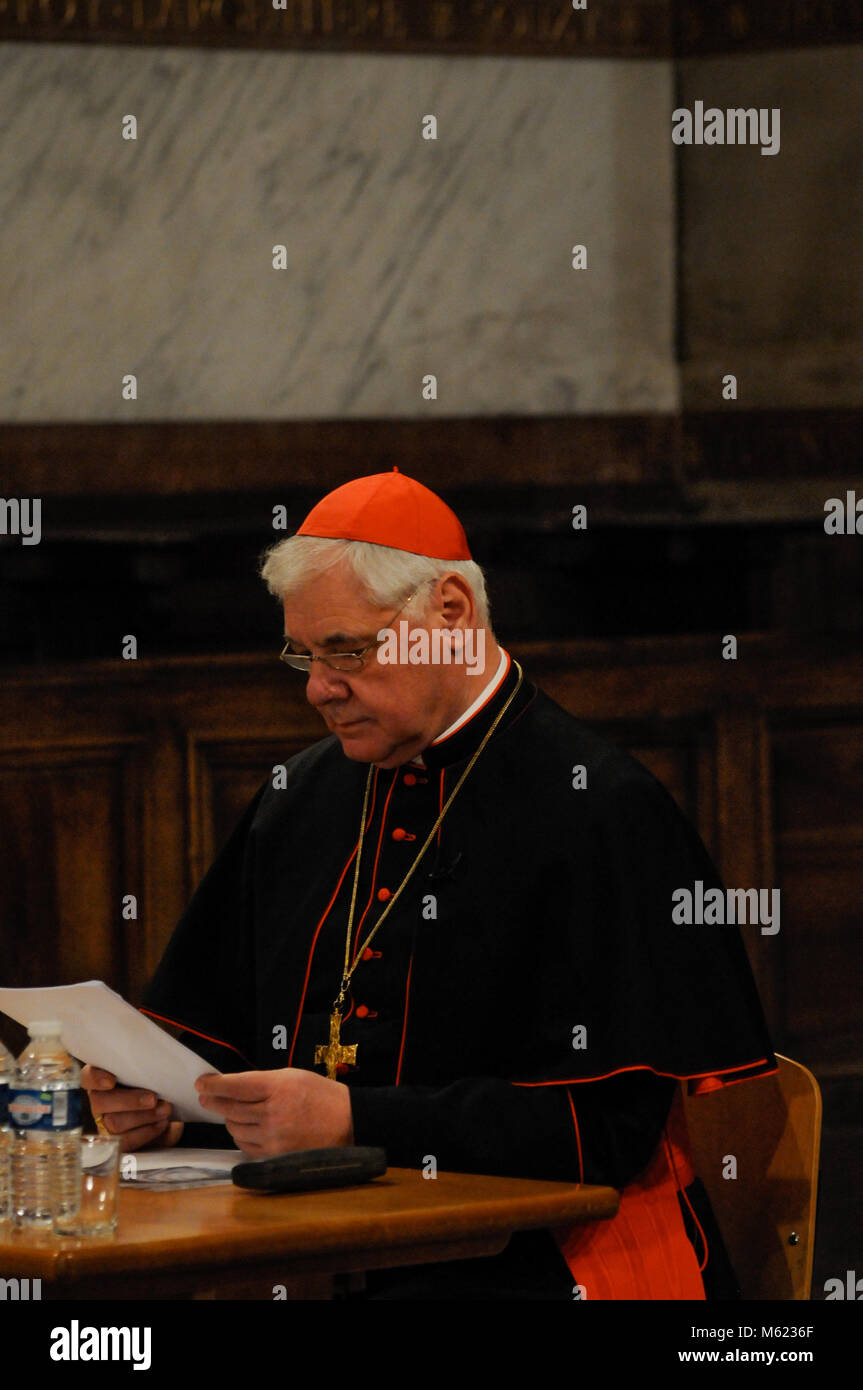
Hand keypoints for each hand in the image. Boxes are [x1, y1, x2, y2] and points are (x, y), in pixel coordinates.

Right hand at [81, 1064, 183, 1151]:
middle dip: (129, 1101)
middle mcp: (99, 1101)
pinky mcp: (117, 1142)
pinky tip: (162, 1124)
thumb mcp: (152, 1077)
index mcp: (103, 1079)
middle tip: (153, 1099)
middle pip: (101, 1101)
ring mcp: (104, 1124)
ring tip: (165, 1110)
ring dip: (143, 1116)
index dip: (96, 1078)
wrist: (164, 1114)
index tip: (111, 1081)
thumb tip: (160, 1078)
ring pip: (114, 1123)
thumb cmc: (155, 1087)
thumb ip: (151, 1073)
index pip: (88, 1076)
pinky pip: (126, 1141)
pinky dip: (147, 1132)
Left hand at [195, 1068, 354, 1156]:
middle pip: (230, 1108)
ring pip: (234, 1128)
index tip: (201, 1083)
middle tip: (206, 1097)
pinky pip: (244, 1145)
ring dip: (229, 1119)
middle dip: (214, 1101)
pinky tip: (244, 1128)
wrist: (346, 1122)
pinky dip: (240, 1135)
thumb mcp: (292, 1076)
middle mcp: (272, 1113)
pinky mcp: (273, 1154)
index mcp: (278, 1087)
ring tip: (231, 1112)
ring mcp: (272, 1136)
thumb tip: (233, 1086)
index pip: (236, 1085)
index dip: (214, 1084)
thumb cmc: (320, 1095)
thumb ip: (263, 1081)